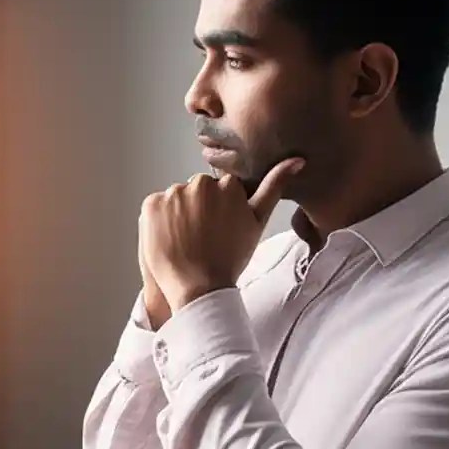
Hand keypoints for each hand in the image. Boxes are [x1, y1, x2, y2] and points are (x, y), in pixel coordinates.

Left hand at [140, 157, 305, 312]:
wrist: (200, 287)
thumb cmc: (231, 258)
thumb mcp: (258, 222)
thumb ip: (275, 187)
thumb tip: (298, 160)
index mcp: (227, 184)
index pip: (218, 189)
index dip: (217, 211)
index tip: (218, 230)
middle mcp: (199, 183)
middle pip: (196, 191)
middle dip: (197, 208)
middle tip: (201, 238)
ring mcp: (172, 193)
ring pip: (175, 199)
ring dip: (177, 213)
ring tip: (185, 240)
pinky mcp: (150, 205)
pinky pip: (155, 207)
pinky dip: (159, 220)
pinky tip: (169, 239)